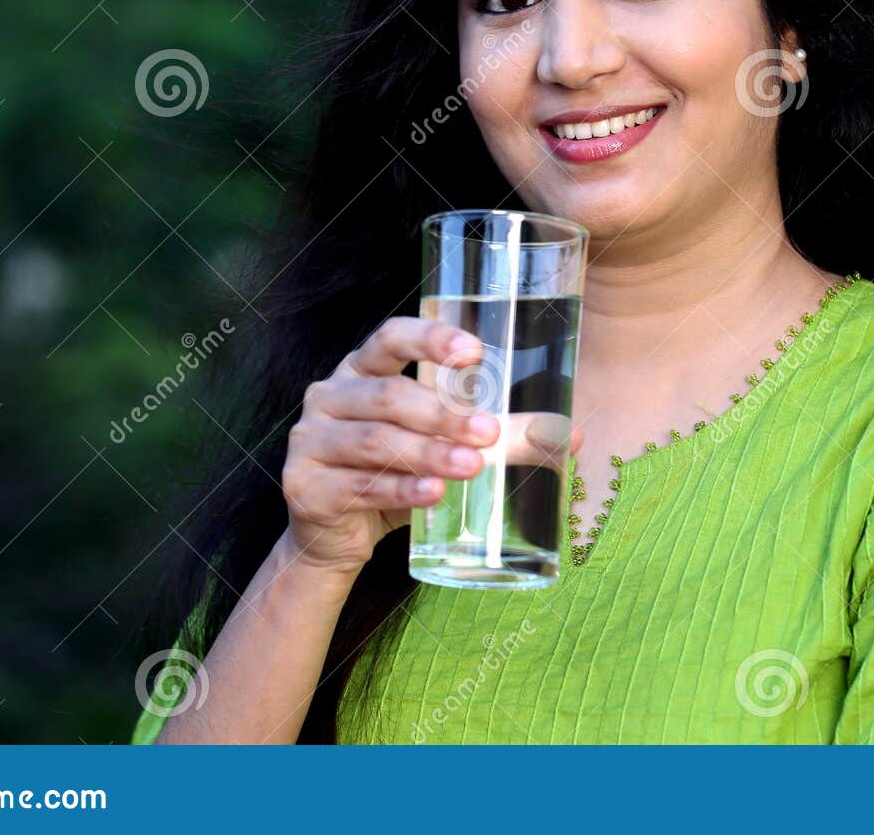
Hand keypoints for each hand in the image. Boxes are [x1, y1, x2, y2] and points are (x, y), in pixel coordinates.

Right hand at [280, 316, 583, 576]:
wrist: (334, 537)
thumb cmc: (395, 472)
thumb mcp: (442, 445)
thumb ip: (499, 436)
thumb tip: (569, 436)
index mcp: (361, 370)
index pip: (389, 337)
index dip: (428, 338)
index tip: (472, 350)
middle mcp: (330, 395)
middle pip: (389, 395)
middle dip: (443, 413)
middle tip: (489, 432)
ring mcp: (310, 441)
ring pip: (376, 442)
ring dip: (427, 454)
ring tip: (471, 467)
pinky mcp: (304, 486)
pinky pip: (358, 484)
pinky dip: (401, 489)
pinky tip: (433, 494)